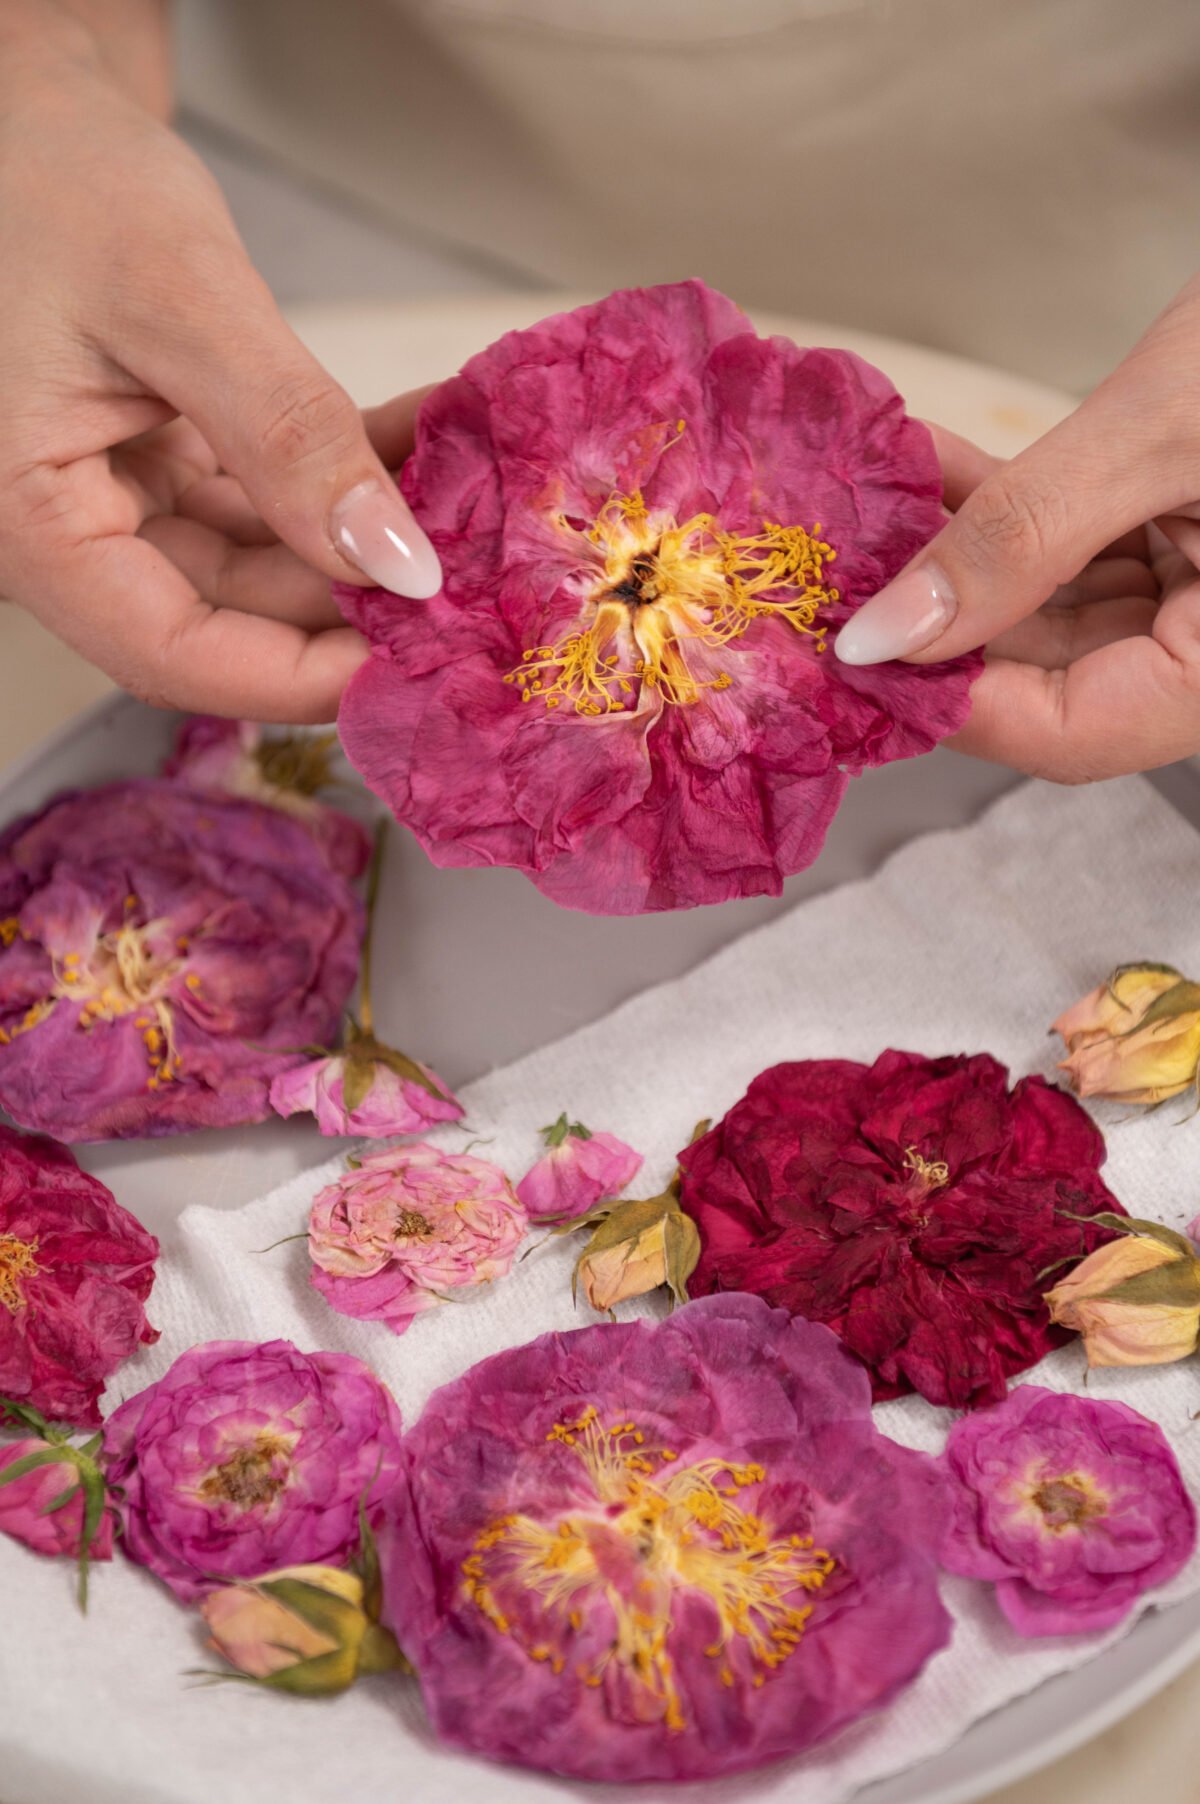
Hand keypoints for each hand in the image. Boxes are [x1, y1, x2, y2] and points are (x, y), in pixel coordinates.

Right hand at [0, 5, 440, 721]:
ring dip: (368, 538)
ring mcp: (121, 503)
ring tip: (469, 501)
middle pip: (229, 619)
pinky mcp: (168, 466)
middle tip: (474, 580)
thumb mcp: (175, 295)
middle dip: (355, 602)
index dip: (296, 677)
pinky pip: (273, 503)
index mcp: (28, 521)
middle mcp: (70, 532)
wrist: (21, 105)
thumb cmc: (48, 172)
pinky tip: (433, 447)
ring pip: (265, 566)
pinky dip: (351, 480)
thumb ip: (287, 435)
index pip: (171, 653)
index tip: (412, 662)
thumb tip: (395, 563)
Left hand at [834, 276, 1199, 781]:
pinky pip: (1078, 549)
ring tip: (867, 507)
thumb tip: (884, 635)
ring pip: (1052, 611)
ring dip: (955, 560)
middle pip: (1049, 676)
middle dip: (936, 620)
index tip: (853, 649)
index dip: (951, 699)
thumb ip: (1020, 535)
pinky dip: (1004, 513)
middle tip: (836, 570)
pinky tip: (926, 471)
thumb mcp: (1161, 434)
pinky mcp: (1189, 537)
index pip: (1068, 733)